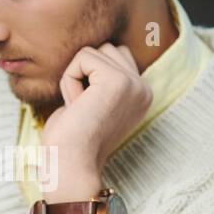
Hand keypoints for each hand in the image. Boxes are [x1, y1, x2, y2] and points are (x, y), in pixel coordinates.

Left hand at [41, 42, 152, 171]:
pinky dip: (70, 80)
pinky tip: (76, 105)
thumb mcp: (91, 102)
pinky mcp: (118, 81)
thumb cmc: (70, 139)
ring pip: (93, 51)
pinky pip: (83, 57)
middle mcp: (143, 88)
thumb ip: (98, 77)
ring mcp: (134, 84)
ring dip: (75, 77)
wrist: (70, 165)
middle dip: (84, 74)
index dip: (90, 77)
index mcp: (141, 95)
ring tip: (79, 107)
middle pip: (106, 48)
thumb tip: (88, 51)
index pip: (115, 56)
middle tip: (82, 108)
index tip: (87, 110)